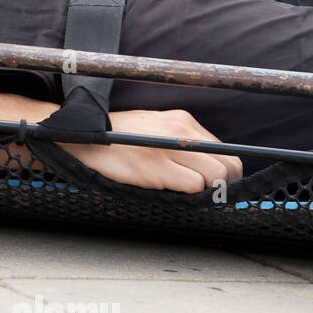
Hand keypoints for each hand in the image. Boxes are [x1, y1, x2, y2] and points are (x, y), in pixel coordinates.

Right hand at [62, 109, 242, 192]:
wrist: (85, 138)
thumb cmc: (117, 137)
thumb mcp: (153, 127)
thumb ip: (179, 140)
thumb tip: (203, 160)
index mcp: (182, 120)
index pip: (224, 149)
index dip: (225, 169)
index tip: (216, 181)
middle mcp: (181, 131)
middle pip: (228, 163)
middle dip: (225, 183)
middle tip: (212, 193)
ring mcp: (170, 149)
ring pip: (216, 175)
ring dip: (208, 189)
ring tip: (193, 193)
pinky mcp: (158, 168)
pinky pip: (194, 186)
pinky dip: (191, 193)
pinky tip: (175, 190)